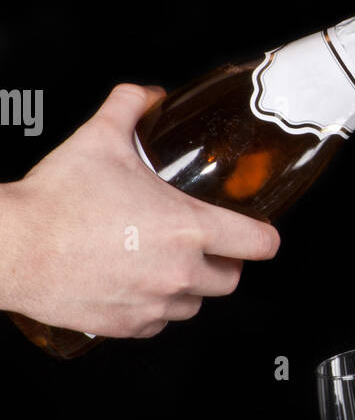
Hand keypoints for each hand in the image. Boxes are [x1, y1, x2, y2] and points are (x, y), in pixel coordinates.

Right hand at [0, 84, 279, 337]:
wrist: (14, 246)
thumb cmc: (57, 199)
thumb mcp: (99, 138)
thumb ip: (130, 107)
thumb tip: (147, 93)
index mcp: (188, 228)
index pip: (258, 243)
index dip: (264, 237)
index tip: (259, 232)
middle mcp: (180, 272)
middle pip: (232, 279)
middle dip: (224, 262)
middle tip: (205, 244)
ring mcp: (155, 304)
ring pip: (195, 304)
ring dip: (189, 287)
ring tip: (165, 263)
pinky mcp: (129, 326)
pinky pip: (159, 323)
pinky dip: (155, 308)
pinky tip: (137, 284)